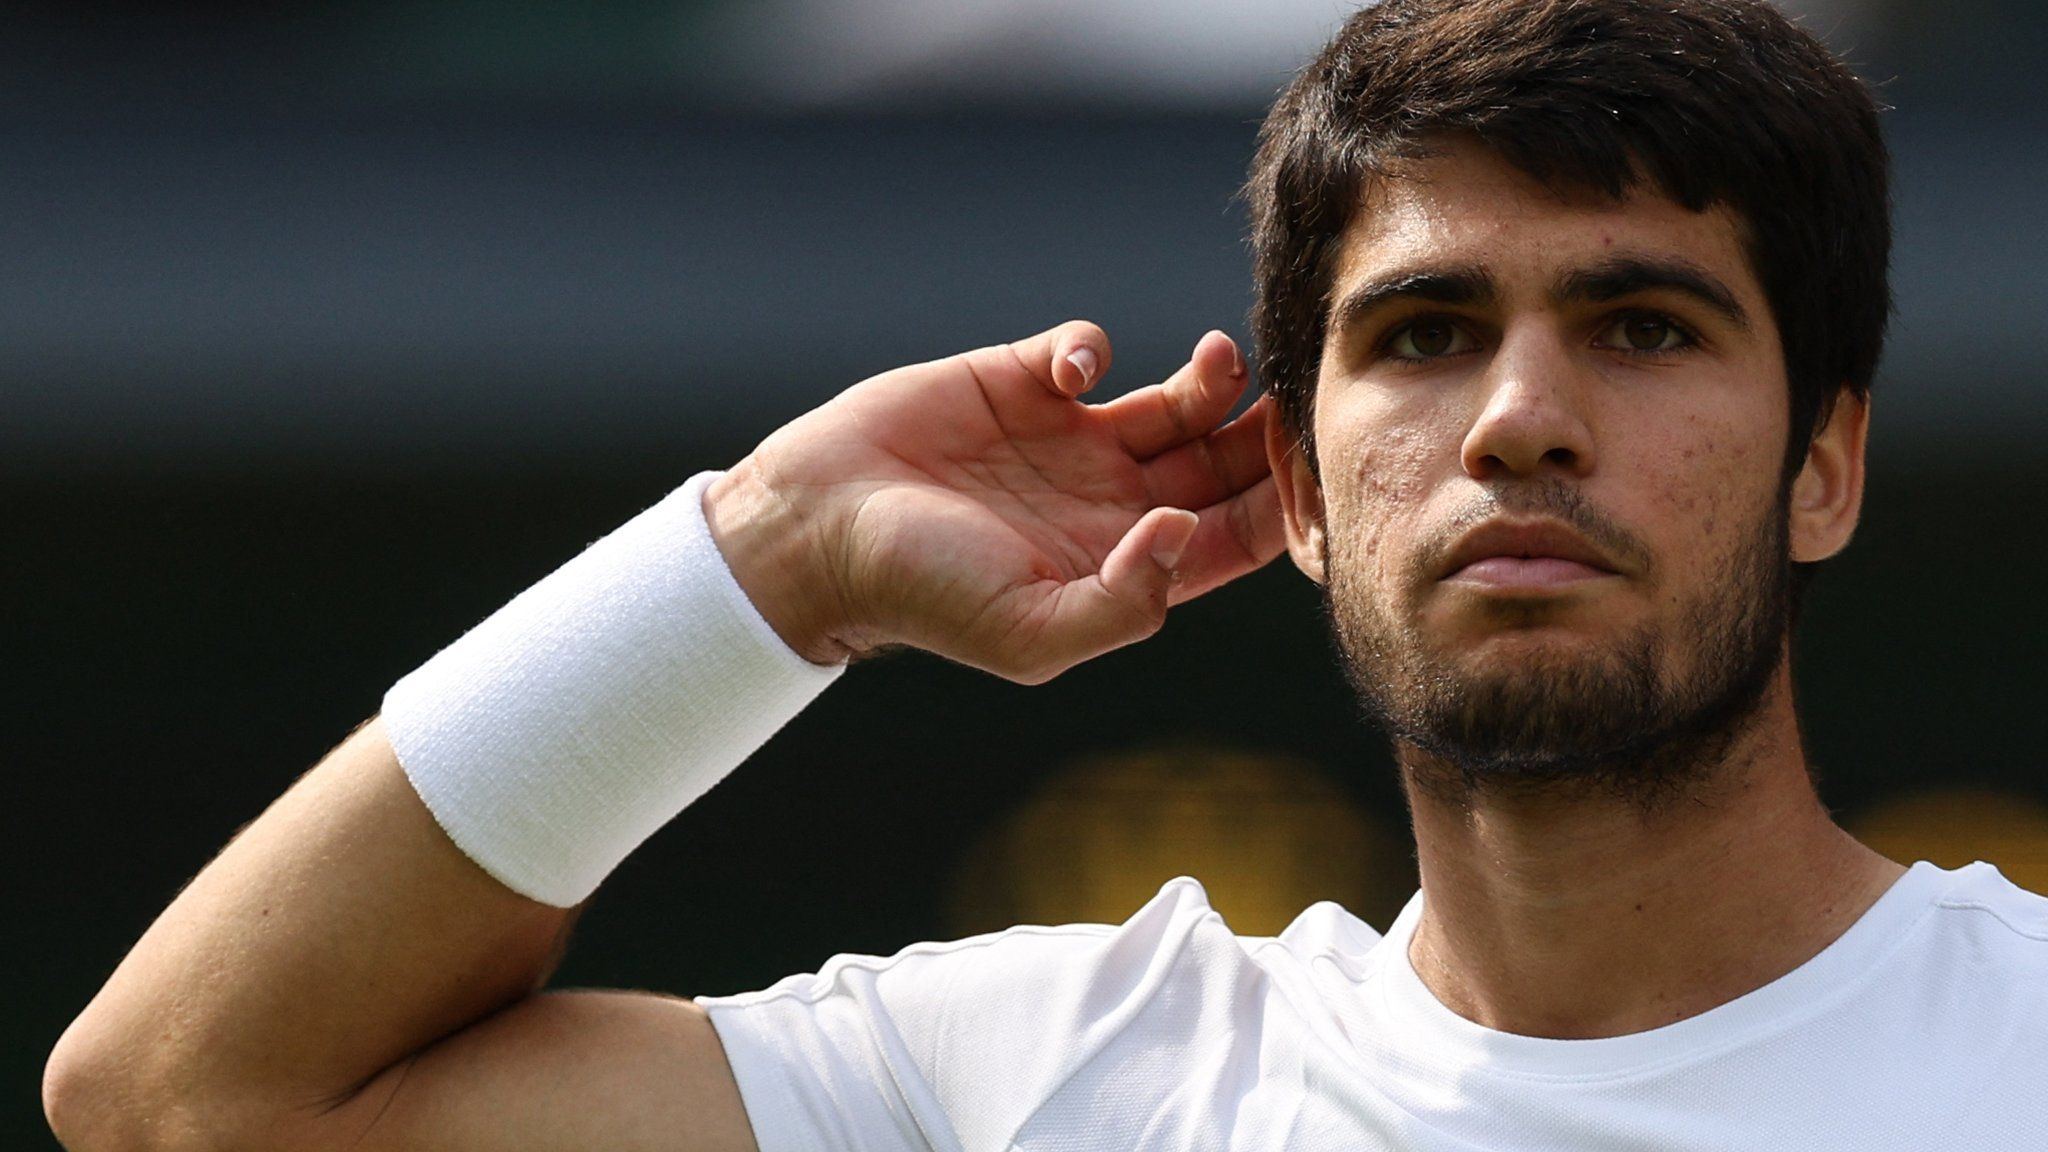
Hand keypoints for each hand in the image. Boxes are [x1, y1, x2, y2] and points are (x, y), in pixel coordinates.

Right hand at [706, 321, 1284, 682]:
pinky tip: (1072, 371)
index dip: (1281, 502)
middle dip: (1262, 432)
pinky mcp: (1020, 382)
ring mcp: (1069, 439)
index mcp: (1123, 563)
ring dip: (1210, 378)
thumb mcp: (1028, 633)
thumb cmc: (921, 595)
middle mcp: (1110, 500)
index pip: (1234, 535)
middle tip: (1291, 394)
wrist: (817, 528)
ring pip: (1176, 400)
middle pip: (1221, 461)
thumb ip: (1123, 602)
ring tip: (1217, 361)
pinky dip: (1093, 347)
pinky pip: (1086, 350)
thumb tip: (1183, 530)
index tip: (1308, 463)